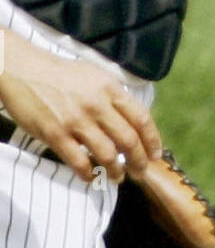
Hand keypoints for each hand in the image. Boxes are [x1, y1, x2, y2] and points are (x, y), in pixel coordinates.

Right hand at [0, 31, 161, 182]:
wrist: (24, 70)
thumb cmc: (62, 74)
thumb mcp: (96, 75)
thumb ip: (114, 96)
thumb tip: (132, 118)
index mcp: (111, 88)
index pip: (141, 118)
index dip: (152, 140)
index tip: (156, 154)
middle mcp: (98, 105)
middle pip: (128, 140)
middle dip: (139, 161)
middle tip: (140, 172)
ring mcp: (76, 120)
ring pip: (107, 154)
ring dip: (116, 171)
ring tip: (118, 177)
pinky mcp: (56, 134)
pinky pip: (78, 161)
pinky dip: (89, 174)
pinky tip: (91, 177)